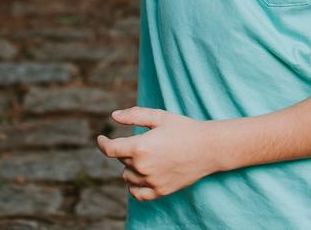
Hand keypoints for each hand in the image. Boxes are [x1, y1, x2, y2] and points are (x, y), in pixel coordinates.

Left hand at [96, 107, 218, 201]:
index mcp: (140, 147)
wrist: (210, 148)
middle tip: (143, 141)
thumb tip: (113, 116)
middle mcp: (143, 167)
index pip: (110, 149)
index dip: (102, 143)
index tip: (101, 138)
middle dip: (126, 150)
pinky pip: (137, 194)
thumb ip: (134, 116)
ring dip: (130, 167)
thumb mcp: (159, 117)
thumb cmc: (184, 128)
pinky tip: (139, 177)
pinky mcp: (161, 191)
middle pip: (121, 160)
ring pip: (127, 176)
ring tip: (145, 157)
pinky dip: (134, 186)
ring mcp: (152, 181)